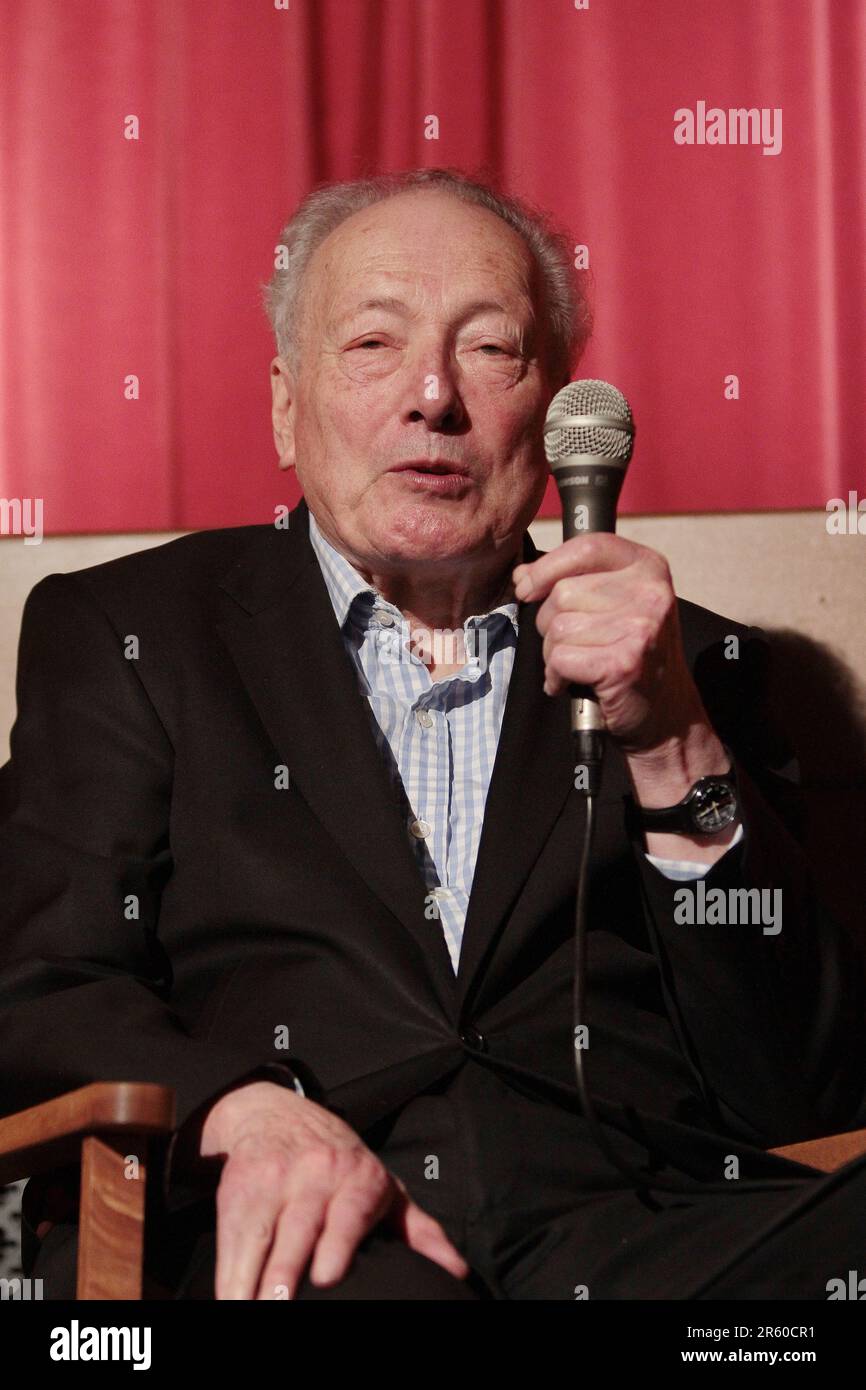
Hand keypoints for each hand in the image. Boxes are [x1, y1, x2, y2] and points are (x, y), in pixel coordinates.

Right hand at [198, 1080, 469, 1298]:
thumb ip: (419, 1231)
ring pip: (261, 1234)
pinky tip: (230, 1296)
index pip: (348, 1210)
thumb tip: (455, 1269)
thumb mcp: (383, 1189)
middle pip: (298, 1229)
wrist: (278, 1115)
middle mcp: (315, 1176)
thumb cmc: (338, 1163)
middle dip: (286, 1271)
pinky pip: (232, 1236)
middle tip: (280, 1306)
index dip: (337, 1241)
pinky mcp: (240, 1190)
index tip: (327, 1274)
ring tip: (249, 1306)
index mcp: (358, 1179)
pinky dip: (228, 1271)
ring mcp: (274, 1182)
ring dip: (251, 1276)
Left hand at [513, 534, 737, 860]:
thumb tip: (522, 576)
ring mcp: (640, 627)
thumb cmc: (632, 657)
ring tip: (580, 665)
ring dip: (554, 654)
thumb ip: (575, 581)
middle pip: (562, 592)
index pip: (585, 546)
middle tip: (577, 645)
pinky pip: (559, 659)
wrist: (666, 717)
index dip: (547, 567)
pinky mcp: (624, 662)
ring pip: (556, 628)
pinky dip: (557, 677)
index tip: (529, 588)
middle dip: (551, 624)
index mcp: (648, 568)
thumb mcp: (616, 605)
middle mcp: (649, 592)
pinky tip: (574, 683)